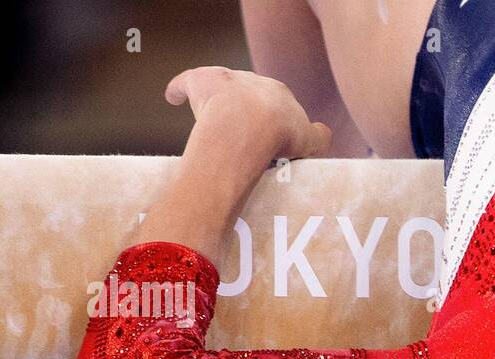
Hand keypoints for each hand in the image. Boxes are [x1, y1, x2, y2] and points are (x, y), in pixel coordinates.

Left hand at [165, 66, 331, 161]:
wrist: (250, 125)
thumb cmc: (280, 136)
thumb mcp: (311, 141)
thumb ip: (319, 136)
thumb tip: (322, 134)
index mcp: (281, 93)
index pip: (279, 104)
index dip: (275, 122)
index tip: (271, 139)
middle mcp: (254, 81)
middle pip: (250, 94)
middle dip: (248, 111)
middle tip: (244, 136)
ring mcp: (227, 81)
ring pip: (221, 89)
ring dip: (218, 104)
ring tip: (214, 126)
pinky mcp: (201, 82)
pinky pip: (185, 83)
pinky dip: (179, 89)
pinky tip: (173, 97)